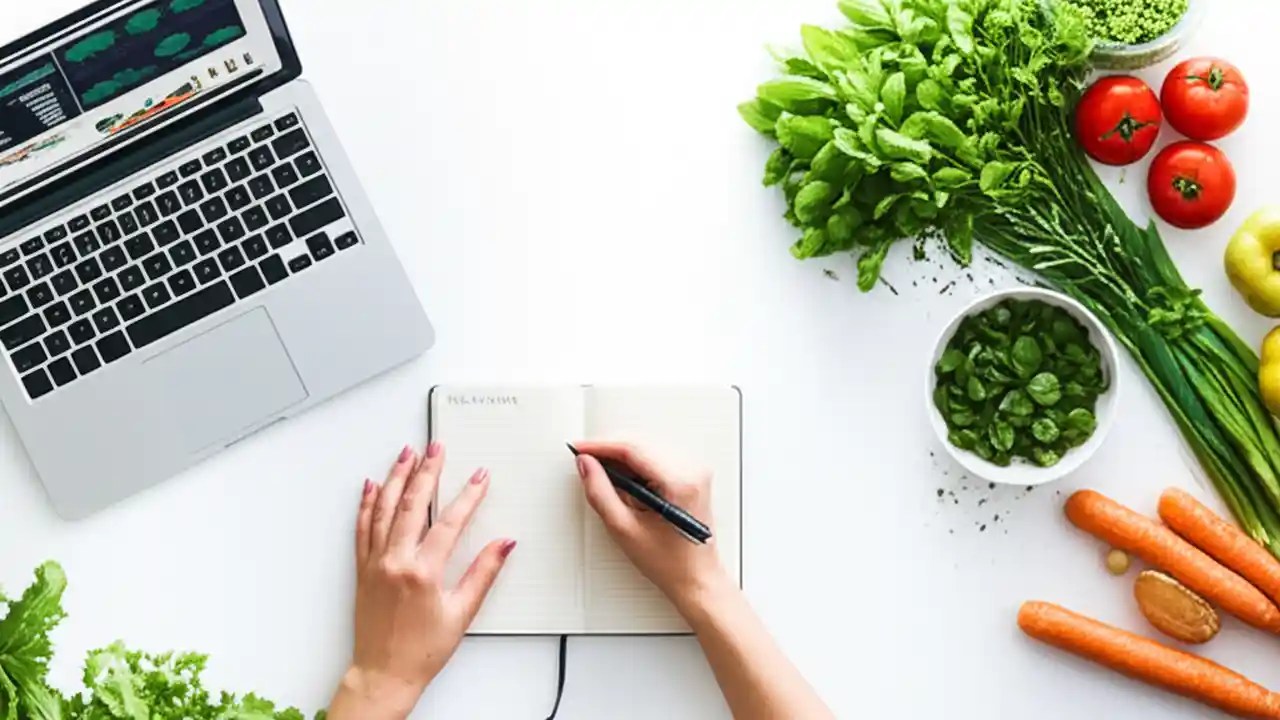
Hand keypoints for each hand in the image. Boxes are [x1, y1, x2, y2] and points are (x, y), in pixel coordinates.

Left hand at [328, 443, 515, 719]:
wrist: (383, 674)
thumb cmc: (421, 651)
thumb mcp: (461, 613)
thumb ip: (483, 573)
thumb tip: (503, 545)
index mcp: (423, 572)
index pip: (449, 522)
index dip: (468, 495)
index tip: (479, 477)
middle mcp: (395, 562)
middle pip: (411, 505)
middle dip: (427, 471)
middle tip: (436, 448)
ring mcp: (375, 563)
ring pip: (383, 509)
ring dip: (395, 478)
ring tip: (406, 454)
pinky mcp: (362, 570)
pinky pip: (362, 528)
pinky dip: (366, 504)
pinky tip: (371, 486)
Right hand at [574, 441, 730, 616]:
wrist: (697, 578)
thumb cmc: (670, 563)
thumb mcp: (624, 529)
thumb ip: (600, 493)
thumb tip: (587, 465)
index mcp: (680, 482)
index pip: (633, 448)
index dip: (601, 446)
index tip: (580, 449)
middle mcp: (692, 470)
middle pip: (641, 443)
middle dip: (610, 450)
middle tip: (585, 462)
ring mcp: (695, 470)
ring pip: (648, 446)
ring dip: (622, 456)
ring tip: (602, 474)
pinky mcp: (692, 474)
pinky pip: (658, 456)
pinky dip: (636, 463)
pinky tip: (623, 479)